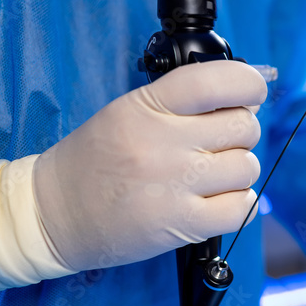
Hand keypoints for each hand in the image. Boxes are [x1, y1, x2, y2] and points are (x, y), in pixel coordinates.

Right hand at [33, 60, 266, 271]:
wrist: (55, 213)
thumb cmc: (98, 159)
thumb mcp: (130, 112)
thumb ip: (186, 103)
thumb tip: (249, 100)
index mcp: (148, 106)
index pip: (217, 81)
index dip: (248, 84)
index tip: (250, 94)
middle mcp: (162, 142)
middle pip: (244, 127)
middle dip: (240, 134)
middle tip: (216, 145)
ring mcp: (173, 184)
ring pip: (247, 168)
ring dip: (237, 173)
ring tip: (207, 178)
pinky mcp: (182, 224)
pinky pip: (242, 208)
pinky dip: (238, 205)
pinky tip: (215, 202)